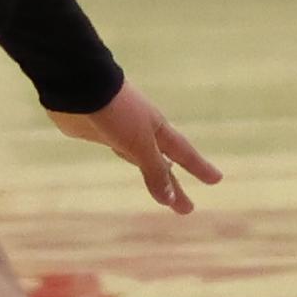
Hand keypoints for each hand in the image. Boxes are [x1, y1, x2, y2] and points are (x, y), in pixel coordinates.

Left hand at [52, 84, 221, 214]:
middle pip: (163, 164)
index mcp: (157, 130)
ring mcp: (120, 132)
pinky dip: (127, 158)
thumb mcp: (139, 143)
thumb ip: (154, 170)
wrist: (80, 87)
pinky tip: (125, 156)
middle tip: (187, 209)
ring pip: (142, 158)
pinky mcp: (98, 132)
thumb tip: (170, 199)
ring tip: (161, 187)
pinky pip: (120, 151)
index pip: (183, 153)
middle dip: (175, 185)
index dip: (199, 167)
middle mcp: (142, 131)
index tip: (216, 179)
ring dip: (153, 172)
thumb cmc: (117, 112)